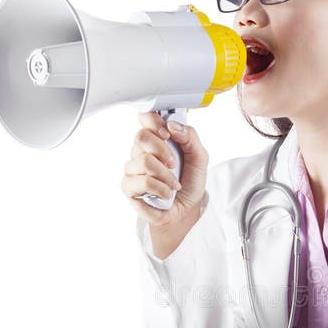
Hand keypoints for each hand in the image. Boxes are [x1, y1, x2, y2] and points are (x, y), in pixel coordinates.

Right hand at [121, 112, 208, 230]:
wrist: (187, 209)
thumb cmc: (190, 182)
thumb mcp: (199, 157)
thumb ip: (190, 137)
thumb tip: (173, 125)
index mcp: (157, 139)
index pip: (144, 118)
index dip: (153, 121)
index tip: (167, 134)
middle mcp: (141, 150)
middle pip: (141, 136)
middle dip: (163, 150)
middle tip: (174, 164)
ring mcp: (133, 168)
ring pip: (144, 161)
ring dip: (165, 175)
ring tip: (174, 184)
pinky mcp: (128, 186)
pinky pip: (142, 181)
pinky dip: (160, 188)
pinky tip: (165, 193)